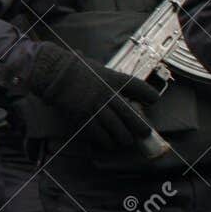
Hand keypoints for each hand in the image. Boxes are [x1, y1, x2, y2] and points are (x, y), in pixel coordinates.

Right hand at [27, 46, 161, 150]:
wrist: (54, 73)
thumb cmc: (74, 68)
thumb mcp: (96, 67)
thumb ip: (108, 76)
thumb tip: (116, 81)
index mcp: (112, 79)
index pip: (136, 86)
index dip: (148, 93)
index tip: (155, 100)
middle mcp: (106, 93)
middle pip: (128, 113)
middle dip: (139, 125)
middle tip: (145, 133)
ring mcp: (95, 106)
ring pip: (115, 126)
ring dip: (123, 136)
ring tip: (127, 141)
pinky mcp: (83, 116)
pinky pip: (98, 132)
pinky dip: (105, 140)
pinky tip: (110, 144)